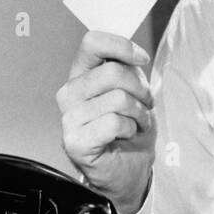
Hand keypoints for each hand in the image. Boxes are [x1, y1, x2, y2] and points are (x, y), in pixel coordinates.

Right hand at [56, 32, 155, 213]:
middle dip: (140, 90)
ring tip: (136, 123)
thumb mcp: (135, 90)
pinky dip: (129, 129)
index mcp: (82, 75)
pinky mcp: (73, 140)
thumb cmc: (130, 130)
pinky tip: (124, 136)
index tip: (141, 59)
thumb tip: (133, 54)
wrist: (130, 169)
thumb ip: (128, 68)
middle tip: (144, 105)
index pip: (92, 43)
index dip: (121, 46)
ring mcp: (69, 118)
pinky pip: (113, 122)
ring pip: (117, 99)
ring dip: (138, 113)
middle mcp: (70, 93)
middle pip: (112, 72)